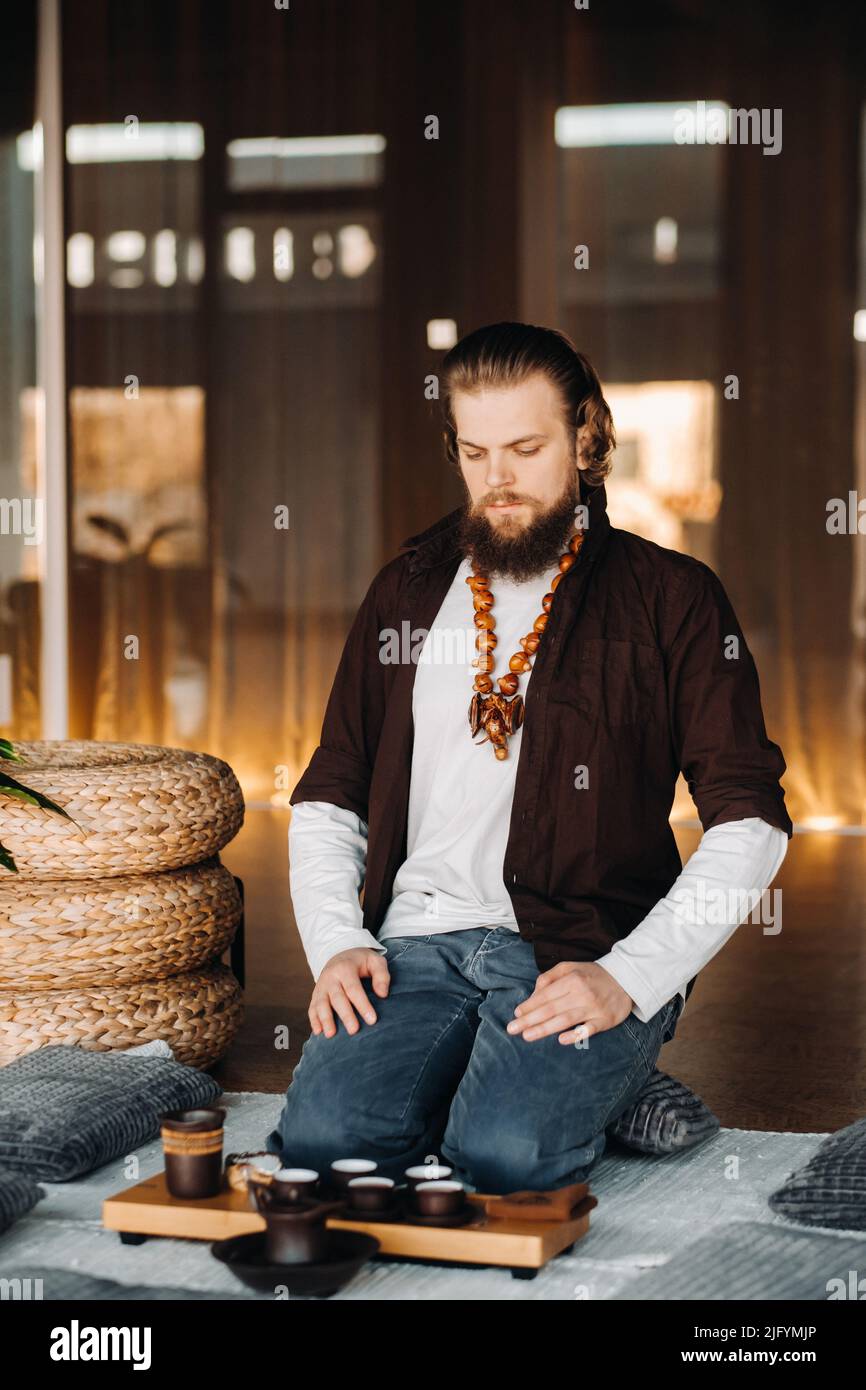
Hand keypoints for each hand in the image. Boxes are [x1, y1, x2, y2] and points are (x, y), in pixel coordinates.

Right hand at [309, 948, 389, 1038]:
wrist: (340, 954)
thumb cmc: (361, 961)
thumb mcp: (375, 960)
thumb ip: (381, 975)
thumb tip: (383, 994)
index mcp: (345, 968)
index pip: (354, 988)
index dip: (362, 1004)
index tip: (372, 1020)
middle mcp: (330, 977)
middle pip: (337, 998)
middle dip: (345, 1015)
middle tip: (354, 1031)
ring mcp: (321, 986)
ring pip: (321, 1003)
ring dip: (325, 1019)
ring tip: (331, 1035)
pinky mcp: (316, 994)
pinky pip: (312, 1007)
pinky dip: (314, 1020)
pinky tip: (318, 1032)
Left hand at [506, 961, 634, 1044]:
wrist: (626, 979)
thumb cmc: (592, 975)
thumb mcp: (570, 967)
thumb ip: (549, 977)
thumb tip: (533, 994)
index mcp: (571, 979)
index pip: (546, 994)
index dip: (530, 1004)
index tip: (517, 1013)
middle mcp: (581, 993)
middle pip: (551, 1009)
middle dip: (529, 1019)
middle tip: (512, 1029)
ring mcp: (593, 1008)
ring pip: (565, 1020)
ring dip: (544, 1029)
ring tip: (527, 1036)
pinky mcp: (605, 1020)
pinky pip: (588, 1030)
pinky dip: (575, 1035)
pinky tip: (561, 1040)